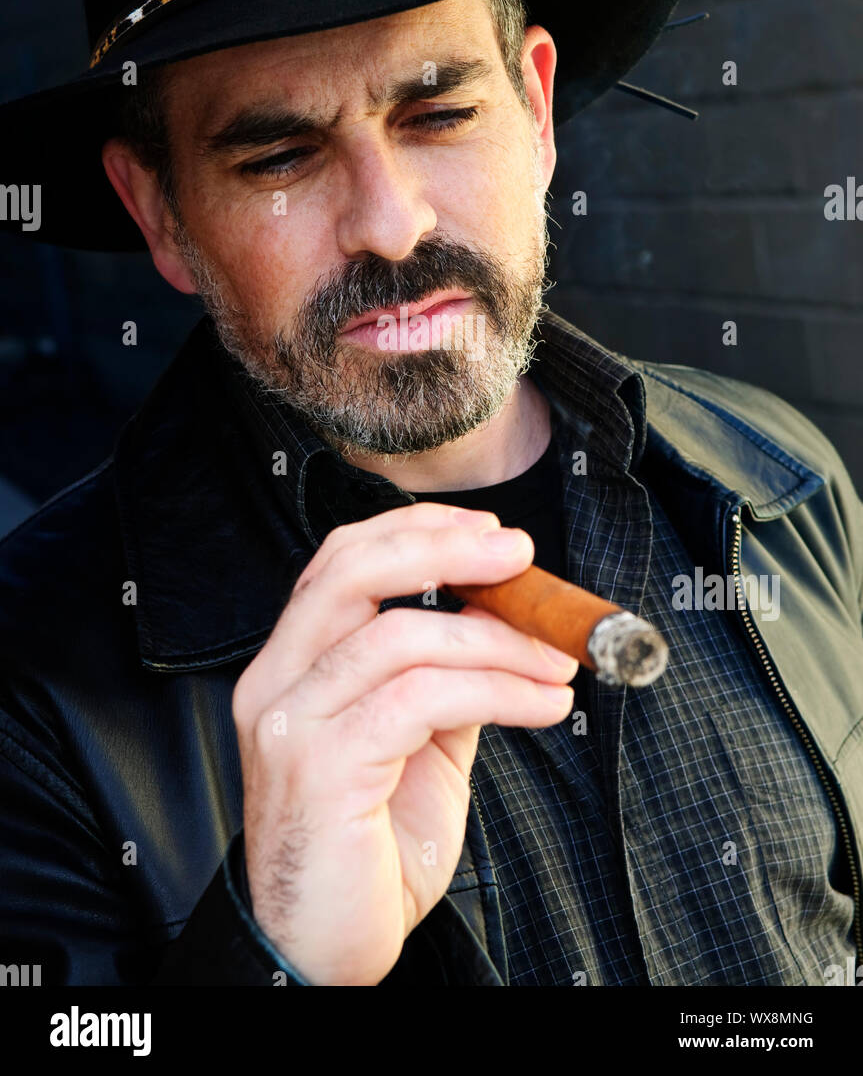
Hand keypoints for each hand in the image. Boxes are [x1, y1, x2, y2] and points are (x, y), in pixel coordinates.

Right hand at [231, 501, 576, 985]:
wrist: (321, 948)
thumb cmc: (364, 853)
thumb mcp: (417, 749)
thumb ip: (444, 684)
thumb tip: (504, 629)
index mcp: (292, 665)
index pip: (341, 561)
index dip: (417, 532)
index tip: (489, 534)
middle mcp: (278, 682)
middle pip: (352, 571)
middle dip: (445, 550)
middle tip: (520, 556)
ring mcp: (292, 723)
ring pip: (400, 636)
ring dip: (498, 640)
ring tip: (556, 662)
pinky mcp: (320, 768)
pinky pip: (421, 701)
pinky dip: (497, 691)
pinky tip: (541, 705)